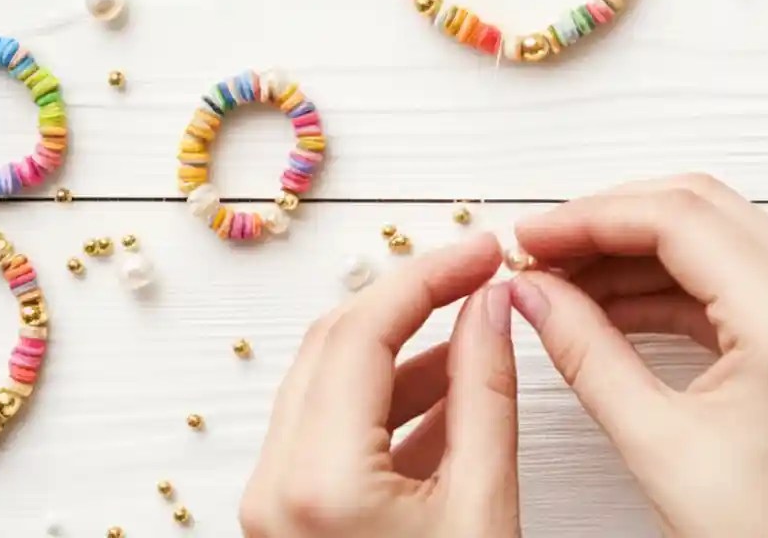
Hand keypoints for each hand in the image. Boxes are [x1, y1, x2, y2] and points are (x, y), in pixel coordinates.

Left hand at [241, 233, 520, 537]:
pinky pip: (333, 434)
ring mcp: (275, 503)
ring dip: (403, 354)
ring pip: (332, 386)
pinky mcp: (289, 516)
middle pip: (335, 347)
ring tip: (476, 336)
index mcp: (320, 482)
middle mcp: (277, 487)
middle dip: (411, 302)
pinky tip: (450, 395)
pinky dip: (389, 405)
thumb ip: (486, 395)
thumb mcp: (483, 508)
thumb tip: (492, 307)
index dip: (428, 279)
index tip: (481, 255)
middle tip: (476, 278)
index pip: (363, 333)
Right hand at [510, 175, 767, 537]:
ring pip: (712, 237)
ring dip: (633, 251)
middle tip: (541, 250)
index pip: (677, 219)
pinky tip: (607, 306)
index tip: (531, 238)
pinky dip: (665, 284)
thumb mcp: (658, 443)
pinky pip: (728, 279)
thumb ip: (586, 353)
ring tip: (562, 282)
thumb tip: (532, 294)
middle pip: (698, 209)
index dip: (590, 218)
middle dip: (609, 221)